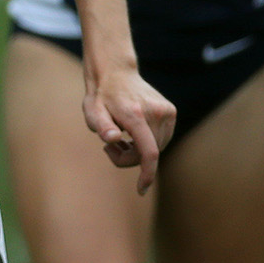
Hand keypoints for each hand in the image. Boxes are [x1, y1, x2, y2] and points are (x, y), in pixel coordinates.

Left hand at [83, 68, 175, 194]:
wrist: (116, 73)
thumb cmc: (100, 95)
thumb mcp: (92, 110)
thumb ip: (101, 125)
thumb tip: (111, 139)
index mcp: (136, 114)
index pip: (149, 151)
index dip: (147, 174)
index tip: (141, 189)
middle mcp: (156, 112)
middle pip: (149, 153)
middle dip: (130, 158)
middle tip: (109, 148)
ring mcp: (167, 112)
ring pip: (157, 148)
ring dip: (139, 151)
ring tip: (119, 139)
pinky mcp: (171, 112)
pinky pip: (161, 139)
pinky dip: (148, 143)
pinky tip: (132, 133)